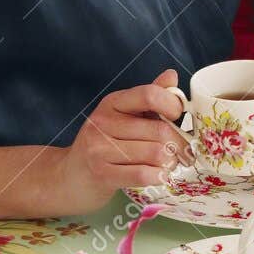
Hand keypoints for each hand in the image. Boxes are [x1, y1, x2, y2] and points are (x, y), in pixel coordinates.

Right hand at [53, 69, 192, 212]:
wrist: (68, 178)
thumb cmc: (103, 145)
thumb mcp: (123, 116)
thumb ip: (149, 97)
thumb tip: (172, 76)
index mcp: (113, 103)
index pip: (149, 94)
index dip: (171, 105)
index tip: (178, 117)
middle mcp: (104, 123)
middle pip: (158, 130)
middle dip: (179, 144)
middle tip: (184, 152)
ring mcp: (100, 149)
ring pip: (155, 154)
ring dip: (170, 162)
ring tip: (169, 164)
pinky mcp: (101, 174)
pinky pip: (143, 174)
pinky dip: (158, 176)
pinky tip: (158, 176)